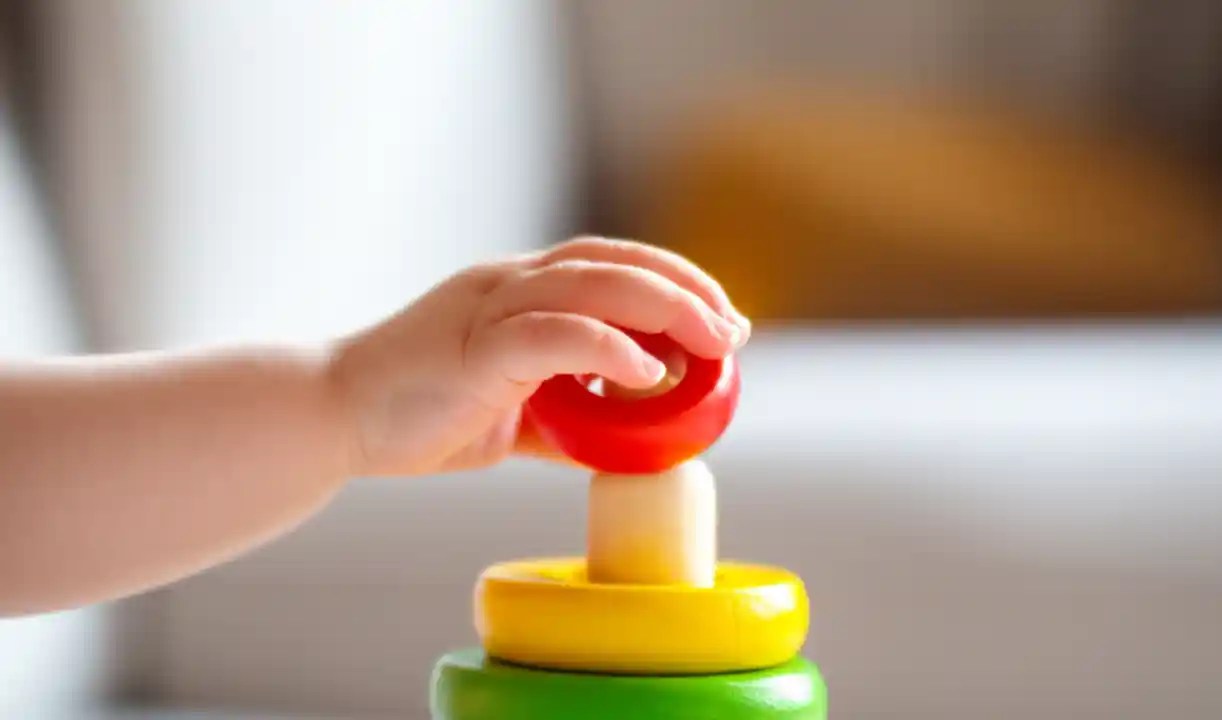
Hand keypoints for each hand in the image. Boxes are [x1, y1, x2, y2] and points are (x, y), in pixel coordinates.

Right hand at [328, 237, 750, 475]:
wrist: (334, 421)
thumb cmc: (418, 413)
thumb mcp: (511, 418)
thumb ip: (566, 418)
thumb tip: (627, 441)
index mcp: (516, 291)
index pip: (609, 263)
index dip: (672, 280)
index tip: (720, 317)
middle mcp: (506, 285)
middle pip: (612, 263)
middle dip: (683, 289)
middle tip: (733, 328)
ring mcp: (488, 309)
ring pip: (590, 285)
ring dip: (663, 308)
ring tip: (713, 342)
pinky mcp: (473, 348)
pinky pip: (552, 335)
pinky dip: (606, 347)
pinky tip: (647, 371)